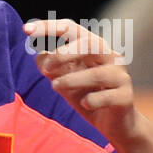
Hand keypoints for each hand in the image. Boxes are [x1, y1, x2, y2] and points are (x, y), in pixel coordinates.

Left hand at [25, 18, 141, 142]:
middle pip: (90, 44)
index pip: (71, 29)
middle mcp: (110, 57)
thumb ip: (51, 68)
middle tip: (45, 69)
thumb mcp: (63, 81)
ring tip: (55, 87)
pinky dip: (92, 100)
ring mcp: (120, 77)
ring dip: (72, 80)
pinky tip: (85, 105)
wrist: (114, 125)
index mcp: (93, 48)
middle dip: (64, 54)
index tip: (26, 30)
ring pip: (98, 73)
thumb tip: (38, 56)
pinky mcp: (125, 97)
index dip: (49, 27)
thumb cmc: (88, 97)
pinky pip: (107, 97)